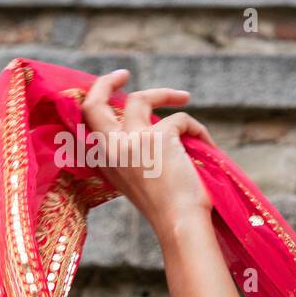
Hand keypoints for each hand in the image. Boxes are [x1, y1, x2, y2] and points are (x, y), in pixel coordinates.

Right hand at [79, 69, 216, 237]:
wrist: (179, 223)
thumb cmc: (167, 209)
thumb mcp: (138, 182)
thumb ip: (133, 157)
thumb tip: (153, 127)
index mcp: (105, 162)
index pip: (87, 123)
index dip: (96, 102)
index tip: (110, 90)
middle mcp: (111, 148)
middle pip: (94, 102)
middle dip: (106, 82)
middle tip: (123, 73)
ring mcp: (133, 140)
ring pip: (141, 98)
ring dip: (164, 94)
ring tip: (183, 97)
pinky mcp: (159, 137)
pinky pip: (181, 119)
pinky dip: (197, 130)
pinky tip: (208, 146)